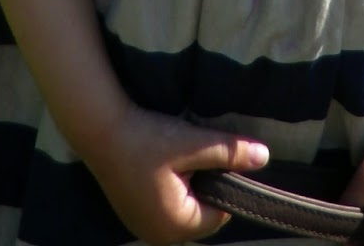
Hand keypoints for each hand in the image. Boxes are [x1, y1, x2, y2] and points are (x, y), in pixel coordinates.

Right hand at [85, 104, 269, 244]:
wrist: (99, 129)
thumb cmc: (146, 138)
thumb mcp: (192, 143)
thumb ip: (228, 152)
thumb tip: (264, 157)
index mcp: (176, 226)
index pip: (219, 214)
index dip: (223, 185)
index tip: (213, 157)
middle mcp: (159, 235)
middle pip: (201, 214)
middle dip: (205, 186)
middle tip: (192, 154)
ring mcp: (142, 227)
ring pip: (183, 209)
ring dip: (188, 186)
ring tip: (176, 157)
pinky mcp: (133, 214)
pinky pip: (165, 206)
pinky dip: (170, 188)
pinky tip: (161, 163)